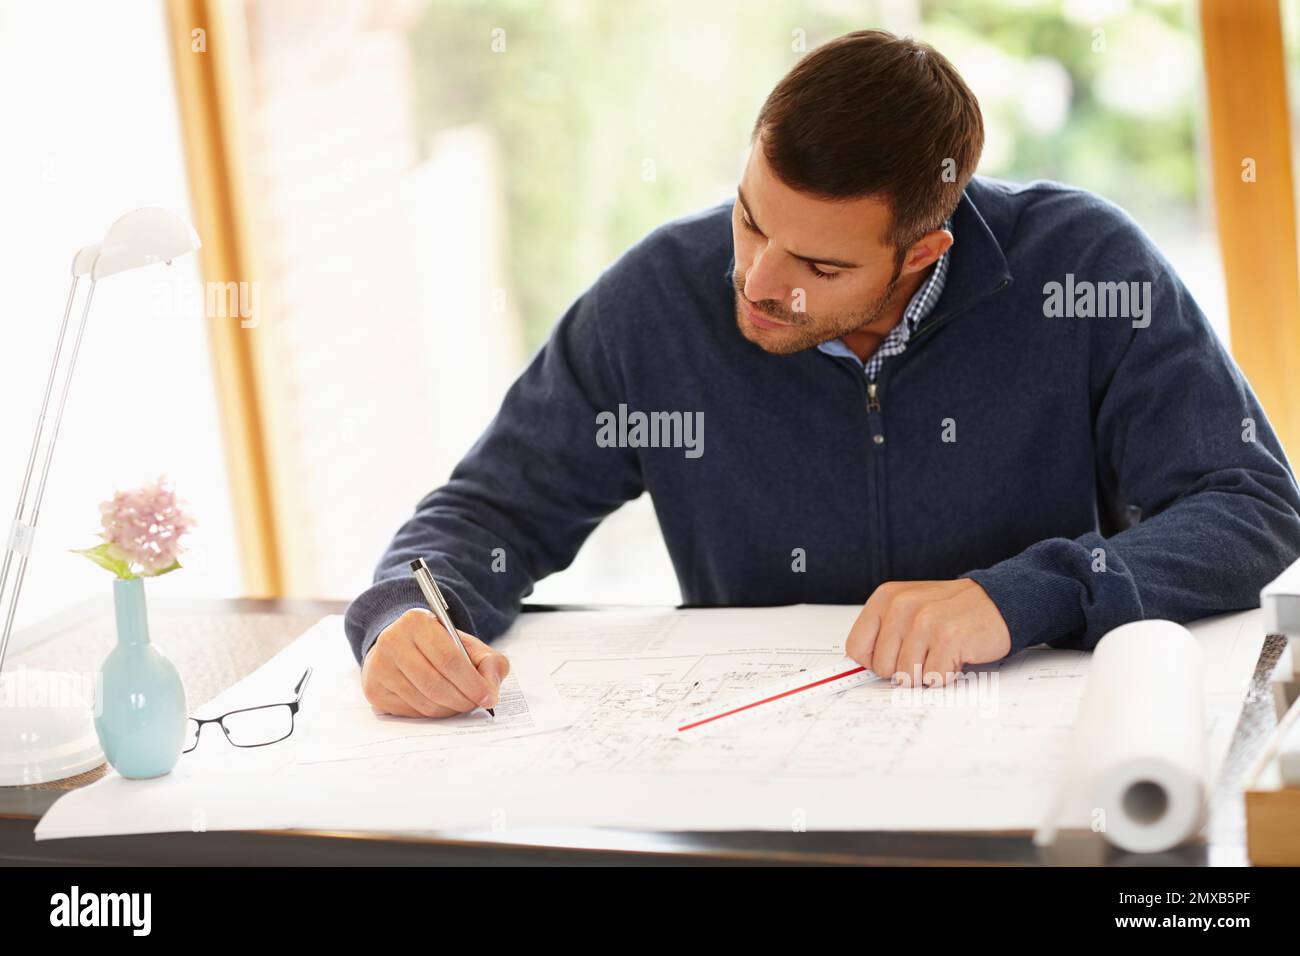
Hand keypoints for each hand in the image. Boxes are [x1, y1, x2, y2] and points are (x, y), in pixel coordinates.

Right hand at [361, 608, 509, 716]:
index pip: (449, 659)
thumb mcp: (468, 645)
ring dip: (449, 709)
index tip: (488, 697)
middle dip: (463, 700)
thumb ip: (490, 662)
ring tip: (460, 702)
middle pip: (435, 684)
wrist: (403, 645)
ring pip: (423, 702)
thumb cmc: (439, 646)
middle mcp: (391, 641)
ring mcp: (378, 667)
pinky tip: (439, 703)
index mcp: (416, 622)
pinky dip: (432, 713)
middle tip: (476, 704)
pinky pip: (411, 712)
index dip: (472, 682)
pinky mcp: (374, 689)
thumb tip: (490, 691)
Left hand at [845, 579, 1010, 687]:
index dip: (873, 663)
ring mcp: (925, 621)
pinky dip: (946, 675)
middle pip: (882, 668)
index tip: (891, 660)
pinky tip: (955, 655)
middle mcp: (902, 606)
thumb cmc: (951, 611)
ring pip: (907, 676)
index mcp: (886, 598)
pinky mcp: (948, 638)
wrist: (998, 601)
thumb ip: (883, 633)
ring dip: (927, 673)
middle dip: (905, 669)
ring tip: (941, 651)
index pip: (856, 648)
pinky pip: (933, 678)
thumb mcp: (909, 610)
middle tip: (926, 652)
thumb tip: (857, 668)